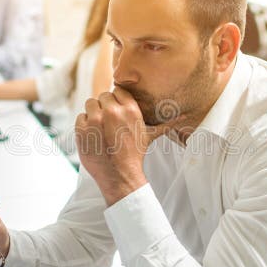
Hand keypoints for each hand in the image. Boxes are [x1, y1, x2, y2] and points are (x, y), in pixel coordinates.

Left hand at [75, 87, 169, 204]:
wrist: (119, 175)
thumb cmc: (135, 154)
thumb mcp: (151, 136)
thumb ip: (165, 123)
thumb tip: (185, 116)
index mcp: (130, 109)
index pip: (118, 90)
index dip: (117, 101)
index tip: (118, 112)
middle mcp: (112, 111)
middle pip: (103, 96)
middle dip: (105, 107)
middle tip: (109, 123)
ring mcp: (95, 120)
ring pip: (90, 103)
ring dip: (93, 114)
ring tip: (100, 129)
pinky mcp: (82, 129)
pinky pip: (80, 117)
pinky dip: (84, 125)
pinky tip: (93, 136)